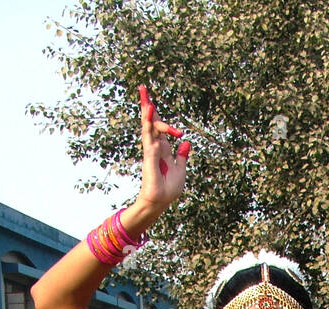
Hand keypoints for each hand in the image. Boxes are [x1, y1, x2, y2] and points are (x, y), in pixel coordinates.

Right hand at [138, 84, 190, 211]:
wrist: (160, 202)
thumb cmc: (169, 189)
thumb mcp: (180, 170)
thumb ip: (182, 156)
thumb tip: (186, 142)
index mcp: (162, 149)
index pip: (159, 127)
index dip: (156, 115)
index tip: (160, 110)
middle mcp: (155, 146)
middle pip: (149, 121)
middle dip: (146, 104)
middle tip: (142, 87)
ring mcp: (151, 150)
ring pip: (147, 125)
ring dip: (146, 110)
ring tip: (145, 95)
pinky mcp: (149, 155)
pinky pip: (150, 135)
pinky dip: (150, 123)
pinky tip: (150, 111)